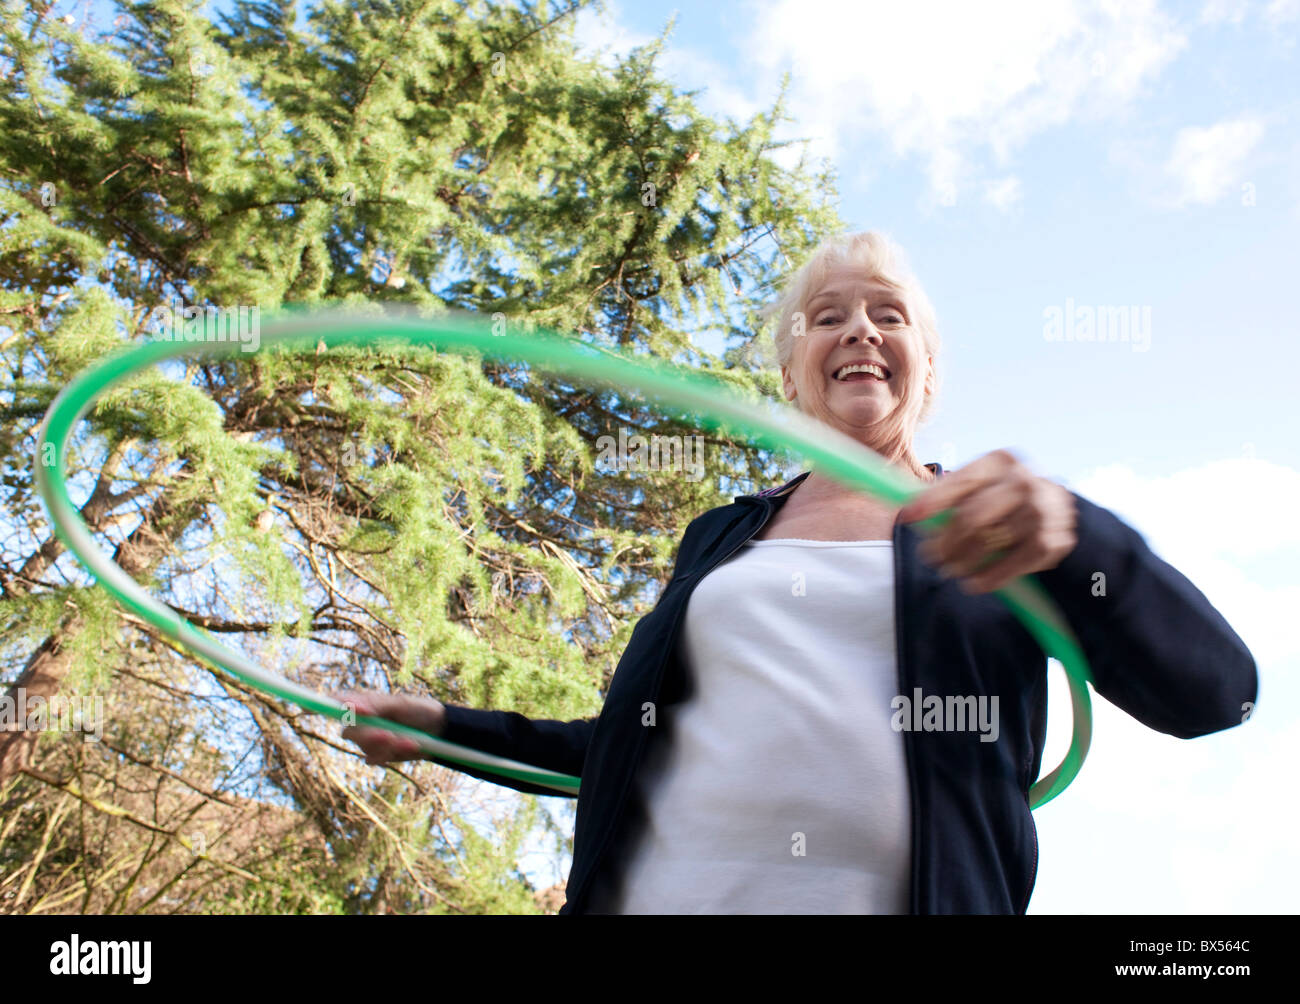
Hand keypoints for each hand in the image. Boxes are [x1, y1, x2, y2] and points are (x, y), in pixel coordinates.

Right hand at [335, 690, 445, 764]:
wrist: (439, 730)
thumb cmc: (420, 710)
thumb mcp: (401, 704)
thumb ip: (377, 705)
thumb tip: (353, 707)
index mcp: (366, 702)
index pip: (339, 702)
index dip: (338, 706)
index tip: (359, 711)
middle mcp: (362, 721)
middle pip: (350, 732)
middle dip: (371, 736)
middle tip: (389, 736)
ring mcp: (369, 739)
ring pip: (366, 748)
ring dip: (390, 746)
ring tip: (411, 740)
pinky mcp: (378, 754)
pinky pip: (376, 759)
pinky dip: (395, 754)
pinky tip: (410, 746)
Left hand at [897, 449, 1077, 593]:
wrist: (1056, 509)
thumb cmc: (1003, 497)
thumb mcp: (981, 485)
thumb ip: (949, 494)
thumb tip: (910, 511)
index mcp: (1001, 461)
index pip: (961, 481)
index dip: (933, 500)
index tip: (909, 516)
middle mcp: (1024, 481)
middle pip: (973, 516)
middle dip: (946, 541)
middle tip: (930, 556)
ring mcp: (1043, 510)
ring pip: (990, 543)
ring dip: (963, 562)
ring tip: (949, 570)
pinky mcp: (1053, 539)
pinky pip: (1012, 565)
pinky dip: (988, 578)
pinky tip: (973, 583)